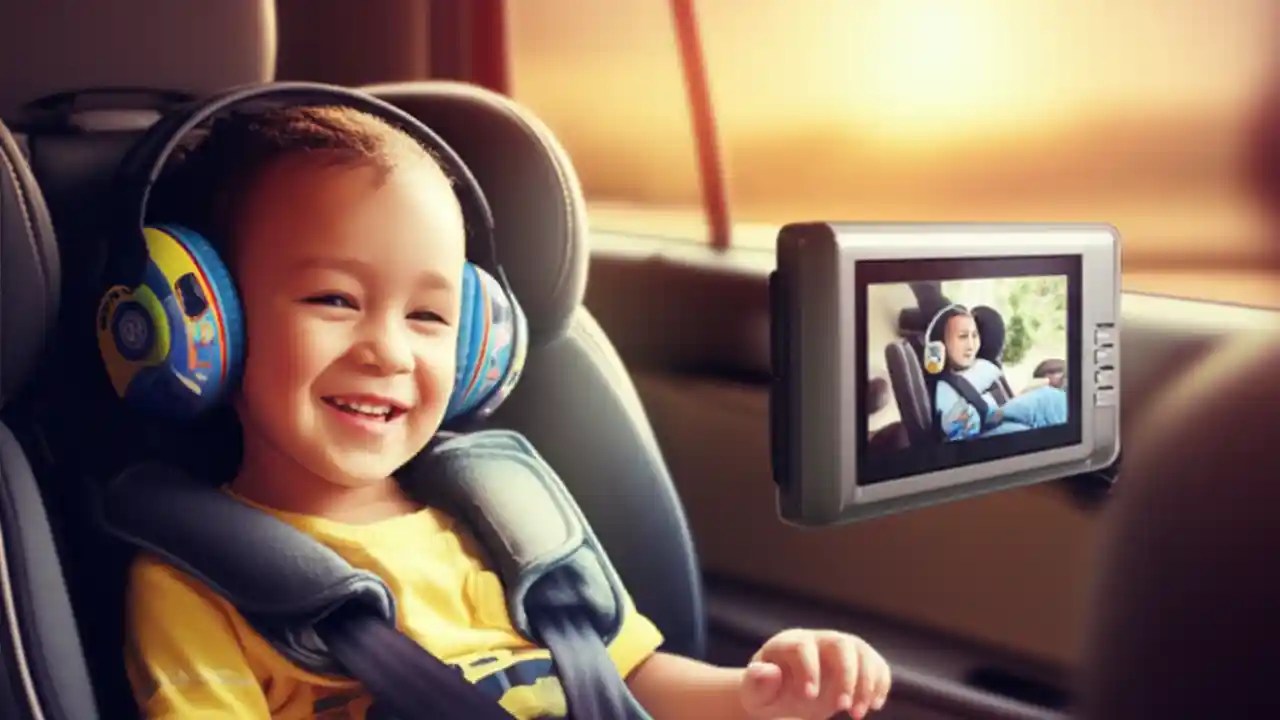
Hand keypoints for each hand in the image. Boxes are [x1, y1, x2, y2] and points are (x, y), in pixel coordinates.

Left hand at [739, 629, 890, 718]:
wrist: (783, 694)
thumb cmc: (767, 693)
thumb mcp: (755, 694)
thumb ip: (758, 684)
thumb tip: (768, 672)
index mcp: (789, 643)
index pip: (804, 647)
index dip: (809, 670)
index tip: (809, 697)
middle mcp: (817, 639)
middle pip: (841, 644)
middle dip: (847, 676)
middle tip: (843, 708)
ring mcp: (839, 648)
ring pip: (862, 652)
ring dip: (867, 683)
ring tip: (857, 714)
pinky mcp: (857, 661)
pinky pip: (876, 664)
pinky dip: (881, 683)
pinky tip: (874, 705)